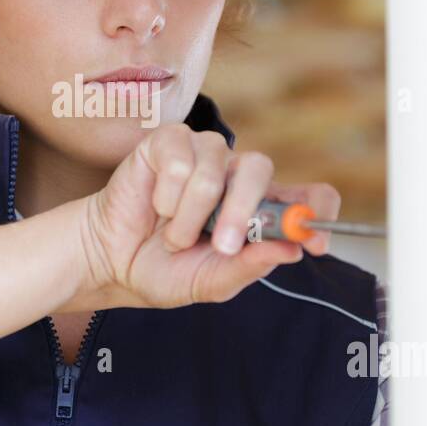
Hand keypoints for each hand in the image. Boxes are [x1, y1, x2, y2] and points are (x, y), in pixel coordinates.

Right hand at [76, 123, 340, 308]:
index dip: (317, 211)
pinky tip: (155, 205)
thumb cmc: (162, 269)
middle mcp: (235, 177)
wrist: (109, 260)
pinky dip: (167, 193)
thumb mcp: (209, 283)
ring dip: (190, 214)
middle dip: (243, 210)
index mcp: (256, 211)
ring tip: (172, 236)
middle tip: (222, 245)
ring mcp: (204, 156)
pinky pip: (181, 158)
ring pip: (215, 168)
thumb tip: (293, 250)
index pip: (306, 197)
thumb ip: (247, 268)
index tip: (315, 240)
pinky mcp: (169, 142)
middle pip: (261, 168)